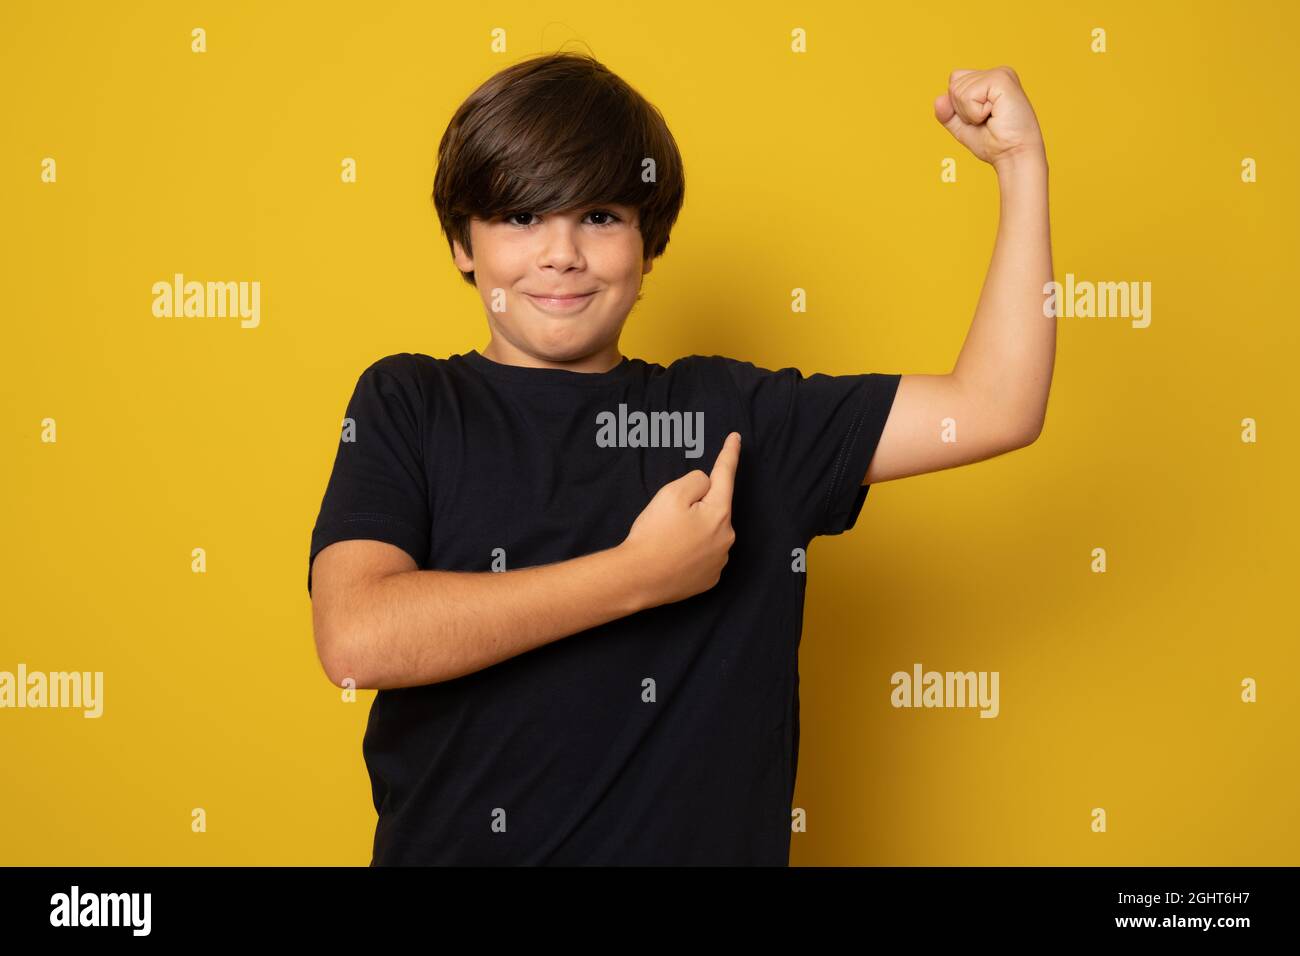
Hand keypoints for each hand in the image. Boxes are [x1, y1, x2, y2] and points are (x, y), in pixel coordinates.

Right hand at [620, 431, 740, 607]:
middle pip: (714, 508)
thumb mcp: (672, 493)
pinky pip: (704, 555)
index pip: (726, 476)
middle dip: (697, 506)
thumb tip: (706, 486)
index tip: (736, 438)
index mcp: (719, 513)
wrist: (637, 578)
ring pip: (709, 533)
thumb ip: (696, 480)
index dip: (729, 454)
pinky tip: (673, 556)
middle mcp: (726, 538)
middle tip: (667, 518)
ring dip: (694, 531)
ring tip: (666, 541)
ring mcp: (719, 561)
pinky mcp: (709, 579)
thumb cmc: (653, 534)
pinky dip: (691, 552)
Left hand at [934, 66, 1043, 169]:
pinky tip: (994, 115)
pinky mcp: (1001, 79)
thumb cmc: (995, 142)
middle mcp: (996, 73)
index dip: (958, 106)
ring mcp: (1000, 74)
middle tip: (987, 120)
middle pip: (953, 85)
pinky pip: (967, 95)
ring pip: (957, 90)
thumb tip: (939, 99)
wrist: (1013, 154)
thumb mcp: (962, 127)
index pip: (954, 81)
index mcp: (990, 80)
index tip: (980, 119)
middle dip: (962, 110)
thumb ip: (947, 113)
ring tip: (991, 118)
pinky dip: (974, 113)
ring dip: (969, 113)